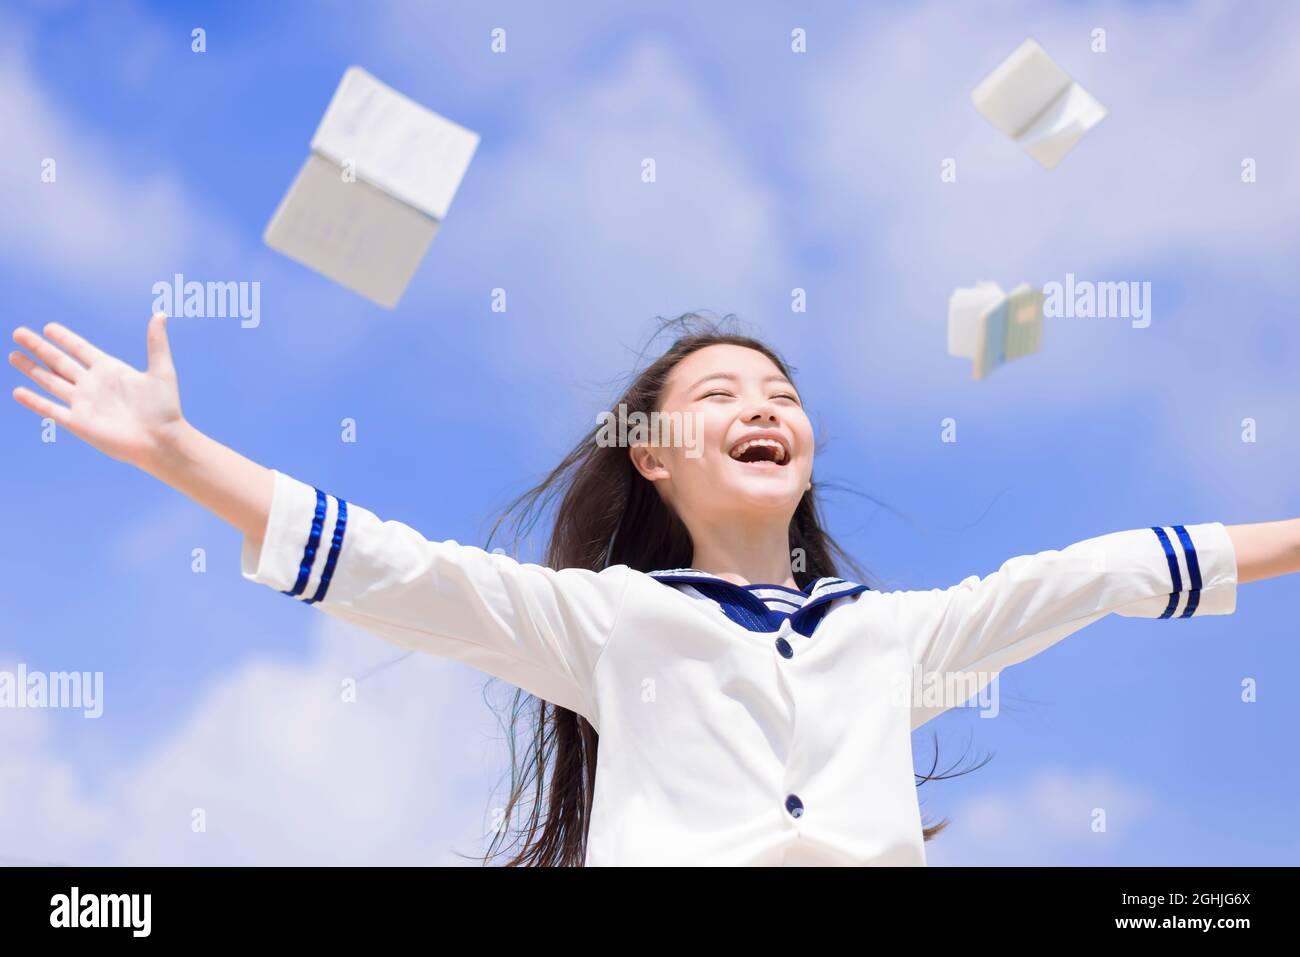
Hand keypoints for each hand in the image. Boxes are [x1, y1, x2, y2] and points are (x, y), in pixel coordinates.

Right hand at [10, 313, 186, 470]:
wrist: (161, 441)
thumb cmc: (164, 408)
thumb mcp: (161, 370)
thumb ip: (157, 343)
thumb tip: (160, 314)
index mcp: (110, 370)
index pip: (81, 349)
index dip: (65, 338)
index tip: (48, 326)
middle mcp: (93, 384)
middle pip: (59, 362)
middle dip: (38, 348)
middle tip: (18, 333)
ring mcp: (83, 403)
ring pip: (50, 382)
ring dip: (31, 369)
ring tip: (12, 355)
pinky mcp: (78, 423)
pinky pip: (50, 409)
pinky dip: (34, 401)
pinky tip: (17, 392)